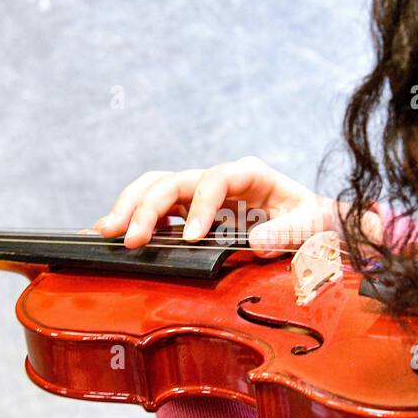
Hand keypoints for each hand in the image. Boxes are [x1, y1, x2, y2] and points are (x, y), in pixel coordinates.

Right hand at [92, 156, 346, 256]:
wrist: (312, 224)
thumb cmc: (312, 221)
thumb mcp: (310, 224)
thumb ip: (288, 232)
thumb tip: (255, 243)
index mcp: (250, 173)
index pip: (216, 179)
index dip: (200, 206)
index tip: (190, 239)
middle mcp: (220, 178)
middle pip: (174, 179)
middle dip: (147, 206)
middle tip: (128, 238)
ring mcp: (202, 191)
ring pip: (156, 187)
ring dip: (130, 207)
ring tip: (106, 232)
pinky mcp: (191, 208)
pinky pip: (158, 207)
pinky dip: (137, 219)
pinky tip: (120, 237)